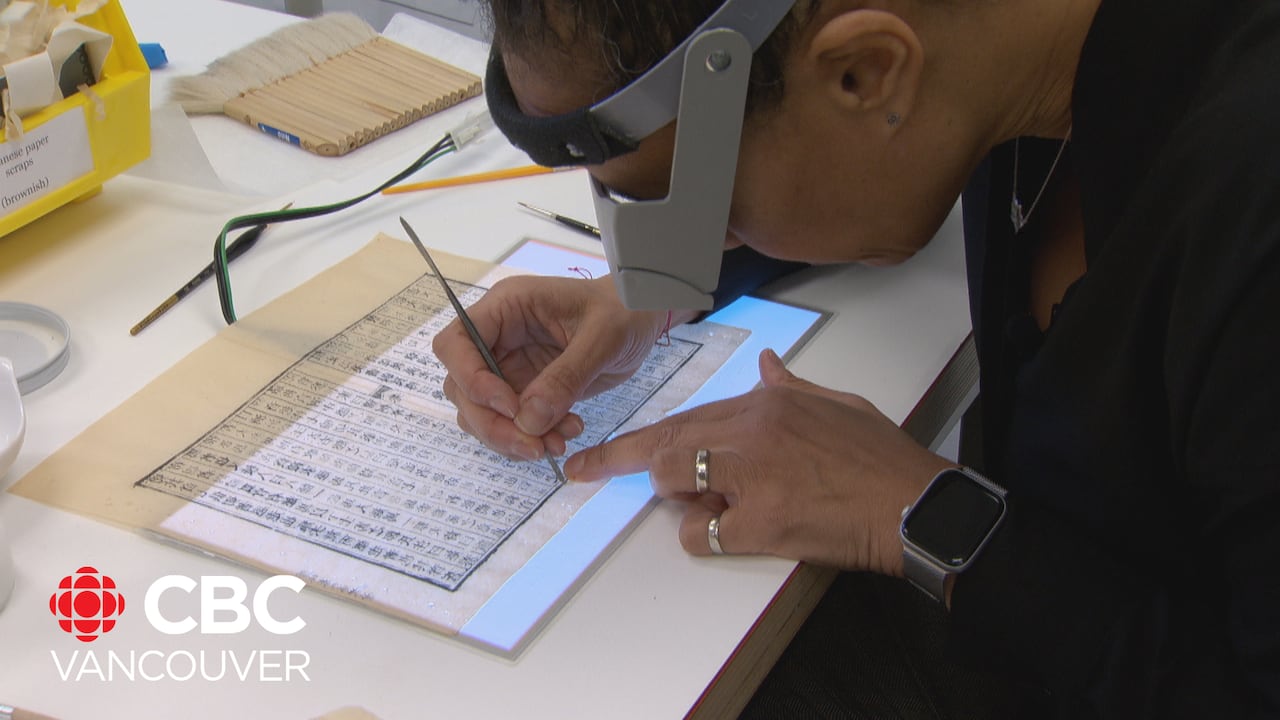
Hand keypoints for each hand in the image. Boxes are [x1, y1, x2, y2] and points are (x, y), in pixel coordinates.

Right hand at [434, 274, 669, 460]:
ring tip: (558, 443)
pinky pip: (511, 424)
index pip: (455, 344)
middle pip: (463, 388)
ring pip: (482, 413)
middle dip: (493, 423)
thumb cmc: (624, 308)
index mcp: (506, 308)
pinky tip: (566, 435)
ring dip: (512, 437)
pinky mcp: (526, 390)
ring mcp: (509, 366)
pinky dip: (531, 439)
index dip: (472, 379)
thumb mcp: (603, 337)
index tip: (510, 407)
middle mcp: (498, 338)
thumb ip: (566, 377)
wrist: (643, 317)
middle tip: (534, 446)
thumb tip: (528, 420)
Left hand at [564, 349, 955, 575]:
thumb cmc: (879, 459)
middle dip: (618, 457)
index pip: (691, 415)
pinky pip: (702, 533)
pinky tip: (726, 534)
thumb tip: (769, 365)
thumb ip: (792, 386)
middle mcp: (752, 435)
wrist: (912, 505)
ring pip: (676, 482)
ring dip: (678, 498)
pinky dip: (704, 537)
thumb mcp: (836, 405)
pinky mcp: (761, 524)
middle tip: (581, 470)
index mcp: (767, 404)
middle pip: (667, 443)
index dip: (651, 433)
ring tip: (705, 504)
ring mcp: (754, 479)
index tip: (615, 443)